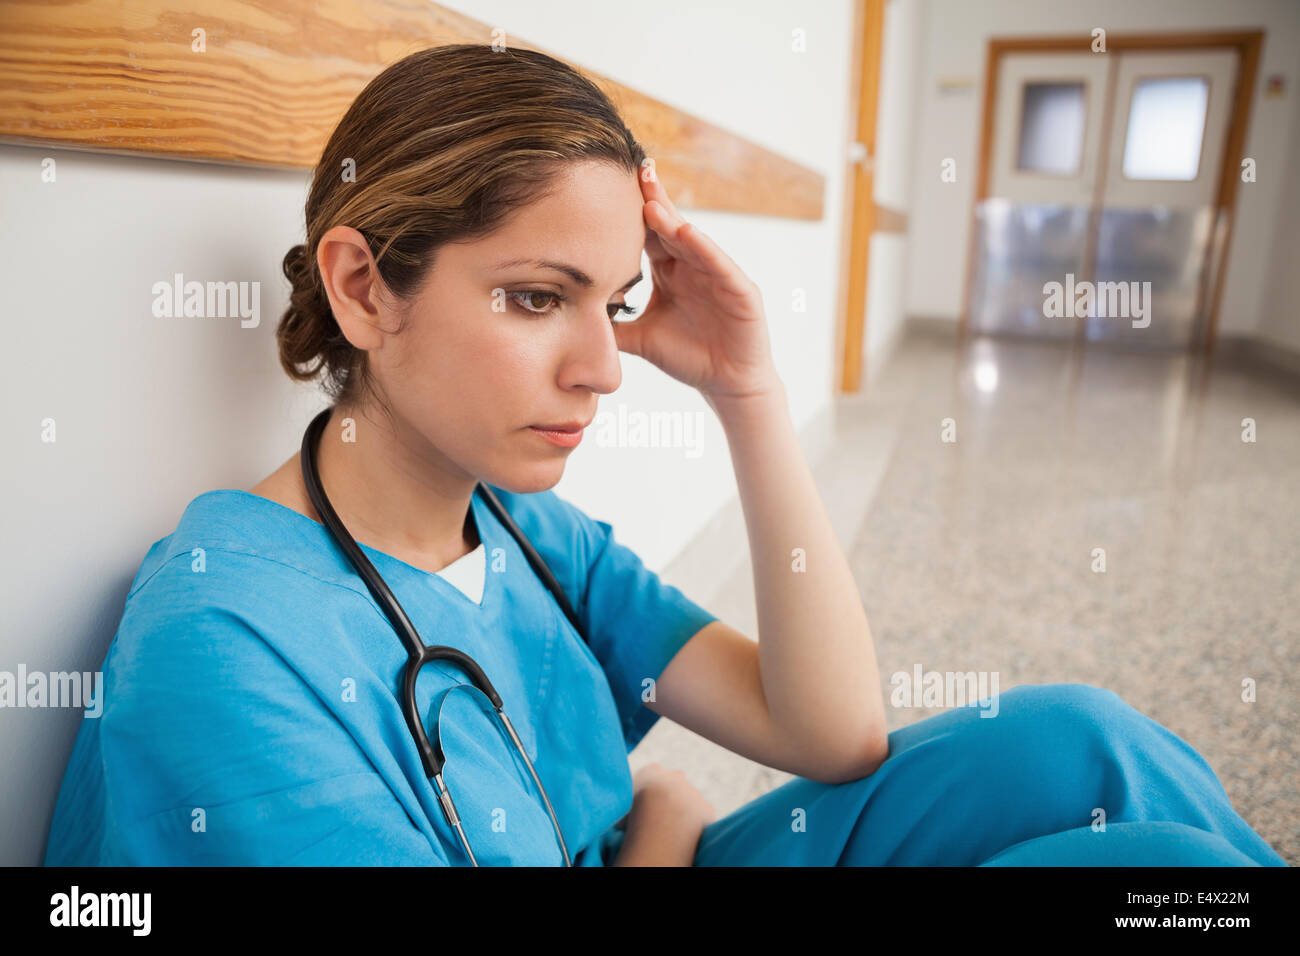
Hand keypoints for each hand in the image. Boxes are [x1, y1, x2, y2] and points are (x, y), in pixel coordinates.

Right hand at [611, 763, 715, 865]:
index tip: (644, 805)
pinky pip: (702, 817)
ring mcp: (693, 791)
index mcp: (653, 772)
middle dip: (669, 797)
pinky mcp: (706, 808)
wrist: (660, 821)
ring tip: (671, 832)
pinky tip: (685, 837)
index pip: (651, 775)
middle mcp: (676, 776)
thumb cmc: (634, 816)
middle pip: (673, 784)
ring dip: (684, 813)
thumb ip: (627, 802)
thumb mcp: (622, 805)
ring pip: (689, 801)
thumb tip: (622, 813)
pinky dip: (697, 826)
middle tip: (660, 818)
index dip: (648, 792)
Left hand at [612, 166, 781, 401]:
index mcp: (669, 272)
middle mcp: (694, 266)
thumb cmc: (688, 357)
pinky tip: (688, 234)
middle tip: (635, 170)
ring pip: (693, 242)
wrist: (726, 385)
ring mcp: (720, 276)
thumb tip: (569, 320)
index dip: (631, 213)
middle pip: (670, 227)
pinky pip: (722, 267)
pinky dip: (706, 250)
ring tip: (650, 202)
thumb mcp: (641, 339)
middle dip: (653, 199)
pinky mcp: (742, 292)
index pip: (647, 235)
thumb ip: (612, 327)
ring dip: (672, 222)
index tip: (609, 186)